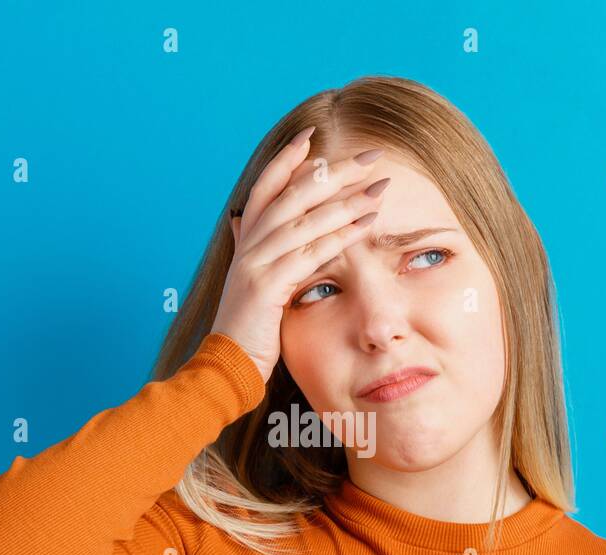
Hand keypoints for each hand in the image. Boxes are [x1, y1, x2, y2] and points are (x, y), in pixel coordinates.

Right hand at [209, 128, 389, 382]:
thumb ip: (252, 252)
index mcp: (245, 242)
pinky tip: (367, 224)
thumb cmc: (246, 332)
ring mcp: (255, 264)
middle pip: (293, 193)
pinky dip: (340, 235)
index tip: (313, 135)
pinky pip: (310, 253)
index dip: (287, 159)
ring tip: (381, 187)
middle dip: (334, 171)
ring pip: (305, 219)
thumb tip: (244, 222)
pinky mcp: (267, 286)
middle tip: (371, 155)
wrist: (224, 368)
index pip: (266, 187)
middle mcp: (248, 245)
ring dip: (347, 200)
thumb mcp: (249, 285)